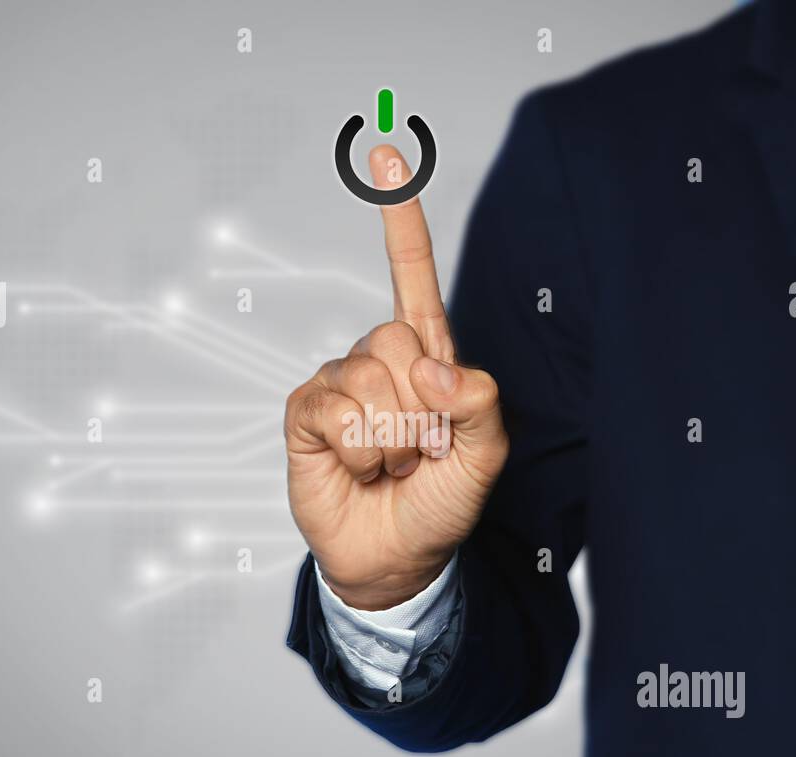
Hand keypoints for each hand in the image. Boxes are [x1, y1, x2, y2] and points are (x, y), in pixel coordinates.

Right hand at [285, 146, 508, 609]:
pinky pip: (336, 411)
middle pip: (398, 338)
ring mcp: (340, 384)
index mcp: (427, 357)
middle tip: (423, 450)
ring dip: (394, 439)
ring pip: (370, 380)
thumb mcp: (487, 457)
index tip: (385, 159)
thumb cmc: (442, 502)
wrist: (398, 558)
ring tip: (393, 465)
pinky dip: (360, 452)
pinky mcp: (307, 414)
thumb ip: (480, 404)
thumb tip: (432, 363)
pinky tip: (360, 470)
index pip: (412, 278)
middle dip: (423, 409)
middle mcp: (380, 361)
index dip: (400, 222)